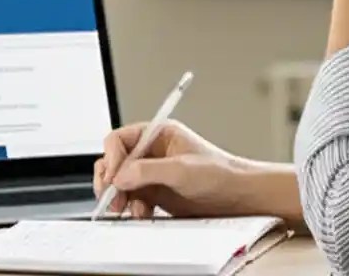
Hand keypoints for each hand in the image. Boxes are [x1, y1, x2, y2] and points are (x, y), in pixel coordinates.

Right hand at [93, 120, 300, 223]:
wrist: (237, 197)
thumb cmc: (220, 174)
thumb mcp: (182, 170)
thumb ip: (149, 171)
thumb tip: (121, 175)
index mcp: (158, 134)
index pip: (121, 139)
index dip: (113, 157)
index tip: (114, 177)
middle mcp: (152, 152)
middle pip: (115, 162)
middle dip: (111, 180)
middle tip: (112, 197)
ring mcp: (152, 174)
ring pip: (121, 183)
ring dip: (119, 196)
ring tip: (125, 209)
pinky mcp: (155, 194)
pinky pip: (132, 199)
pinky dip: (131, 208)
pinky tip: (141, 213)